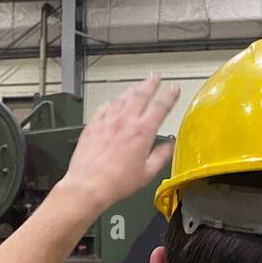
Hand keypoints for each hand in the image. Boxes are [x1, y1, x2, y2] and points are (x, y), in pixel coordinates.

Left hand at [56, 73, 179, 215]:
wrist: (88, 185)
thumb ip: (161, 156)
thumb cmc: (116, 183)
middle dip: (150, 84)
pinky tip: (111, 103)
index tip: (173, 89)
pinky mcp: (92, 126)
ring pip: (121, 98)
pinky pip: (103, 108)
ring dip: (131, 90)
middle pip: (140, 94)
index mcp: (142, 132)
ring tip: (137, 86)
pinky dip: (110, 103)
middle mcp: (125, 122)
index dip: (169, 95)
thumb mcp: (146, 173)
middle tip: (155, 77)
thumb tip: (170, 147)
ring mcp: (107, 122)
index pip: (160, 106)